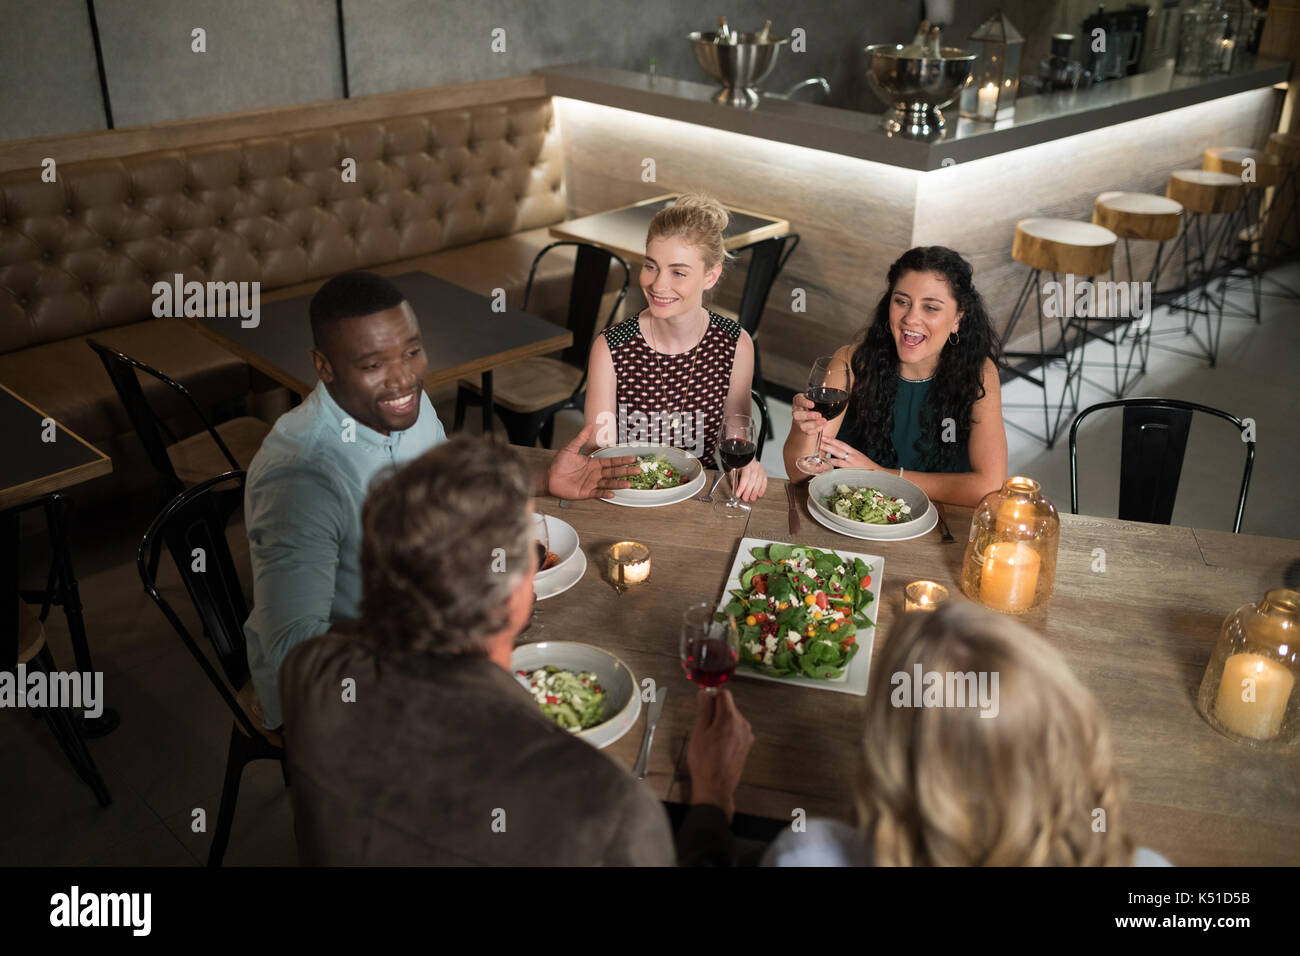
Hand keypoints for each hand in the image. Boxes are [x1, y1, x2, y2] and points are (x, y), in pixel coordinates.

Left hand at [547, 423, 636, 499]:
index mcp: (593, 463)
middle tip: (638, 470)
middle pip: (614, 472)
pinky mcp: (586, 492)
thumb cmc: (559, 464)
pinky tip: (613, 493)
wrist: (549, 477)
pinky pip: (598, 492)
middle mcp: (595, 473)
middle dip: (626, 471)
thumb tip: (589, 426)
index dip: (622, 460)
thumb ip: (581, 438)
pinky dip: (605, 493)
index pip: (611, 461)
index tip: (632, 458)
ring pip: (609, 483)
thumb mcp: (570, 448)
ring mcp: (591, 483)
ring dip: (619, 483)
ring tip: (629, 483)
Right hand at [686, 688, 752, 820]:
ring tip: (710, 740)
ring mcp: (746, 735)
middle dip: (715, 711)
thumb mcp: (699, 731)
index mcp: (729, 718)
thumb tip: (705, 694)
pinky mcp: (747, 745)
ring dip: (721, 723)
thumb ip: (704, 709)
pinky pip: (736, 730)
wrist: (716, 787)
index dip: (711, 696)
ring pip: (732, 719)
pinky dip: (727, 733)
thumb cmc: (705, 763)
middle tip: (703, 727)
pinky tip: (717, 746)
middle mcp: (742, 724)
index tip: (704, 704)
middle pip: (728, 706)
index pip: (723, 694)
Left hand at [728, 459, 766, 501]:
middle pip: (752, 480)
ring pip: (759, 482)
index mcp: (746, 464)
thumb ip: (734, 480)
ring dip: (755, 492)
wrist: (746, 459)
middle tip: (745, 498)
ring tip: (752, 498)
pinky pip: (764, 482)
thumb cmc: (740, 465)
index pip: (745, 477)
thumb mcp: (734, 471)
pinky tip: (759, 494)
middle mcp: (755, 466)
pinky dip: (762, 489)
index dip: (742, 487)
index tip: (738, 494)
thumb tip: (735, 490)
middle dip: (748, 491)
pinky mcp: (764, 473)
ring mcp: (760, 469)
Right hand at [790, 392, 825, 436]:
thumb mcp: (813, 398)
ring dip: (814, 424)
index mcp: (798, 401)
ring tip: (823, 421)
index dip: (804, 402)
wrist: (807, 419)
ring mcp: (799, 422)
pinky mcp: (803, 430)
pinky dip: (816, 429)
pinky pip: (808, 432)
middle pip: (797, 415)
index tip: (812, 404)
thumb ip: (817, 393)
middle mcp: (796, 412)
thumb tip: (823, 386)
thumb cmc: (810, 406)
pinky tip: (823, 426)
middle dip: (809, 416)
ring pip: (803, 425)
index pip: (798, 400)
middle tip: (819, 415)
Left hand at [819, 436, 879, 470]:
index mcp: (854, 452)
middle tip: (818, 440)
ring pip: (837, 456)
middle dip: (827, 443)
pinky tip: (825, 465)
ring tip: (819, 451)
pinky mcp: (850, 471)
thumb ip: (850, 457)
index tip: (824, 436)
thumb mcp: (859, 459)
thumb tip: (839, 456)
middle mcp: (852, 456)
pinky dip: (832, 466)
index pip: (841, 444)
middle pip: (838, 448)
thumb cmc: (868, 468)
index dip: (832, 439)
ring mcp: (851, 463)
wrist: (879, 474)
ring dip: (827, 453)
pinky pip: (839, 468)